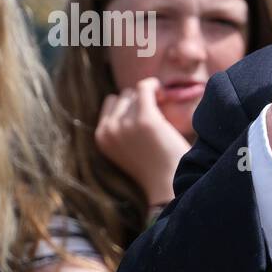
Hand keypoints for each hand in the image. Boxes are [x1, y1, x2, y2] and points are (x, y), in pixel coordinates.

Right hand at [94, 77, 191, 204]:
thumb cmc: (157, 169)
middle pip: (123, 97)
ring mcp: (126, 124)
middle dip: (139, 101)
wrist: (169, 186)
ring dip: (149, 98)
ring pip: (135, 93)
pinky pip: (144, 87)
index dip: (129, 105)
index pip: (110, 104)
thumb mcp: (129, 149)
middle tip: (157, 112)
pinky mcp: (145, 119)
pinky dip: (153, 85)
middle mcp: (109, 130)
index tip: (146, 111)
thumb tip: (129, 99)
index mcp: (101, 137)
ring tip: (162, 111)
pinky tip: (163, 92)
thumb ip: (123, 129)